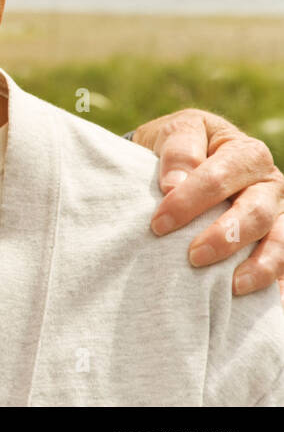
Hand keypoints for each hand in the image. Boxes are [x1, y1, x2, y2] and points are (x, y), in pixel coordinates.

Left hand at [137, 109, 283, 303]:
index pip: (219, 177)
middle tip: (192, 257)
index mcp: (245, 153)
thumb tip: (173, 184)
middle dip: (224, 237)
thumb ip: (178, 151)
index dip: (188, 201)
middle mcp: (270, 183)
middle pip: (256, 212)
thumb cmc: (182, 145)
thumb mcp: (176, 131)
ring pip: (280, 240)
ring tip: (233, 286)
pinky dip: (277, 281)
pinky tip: (265, 300)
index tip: (158, 224)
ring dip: (260, 265)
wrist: (191, 155)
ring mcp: (279, 213)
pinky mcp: (280, 239)